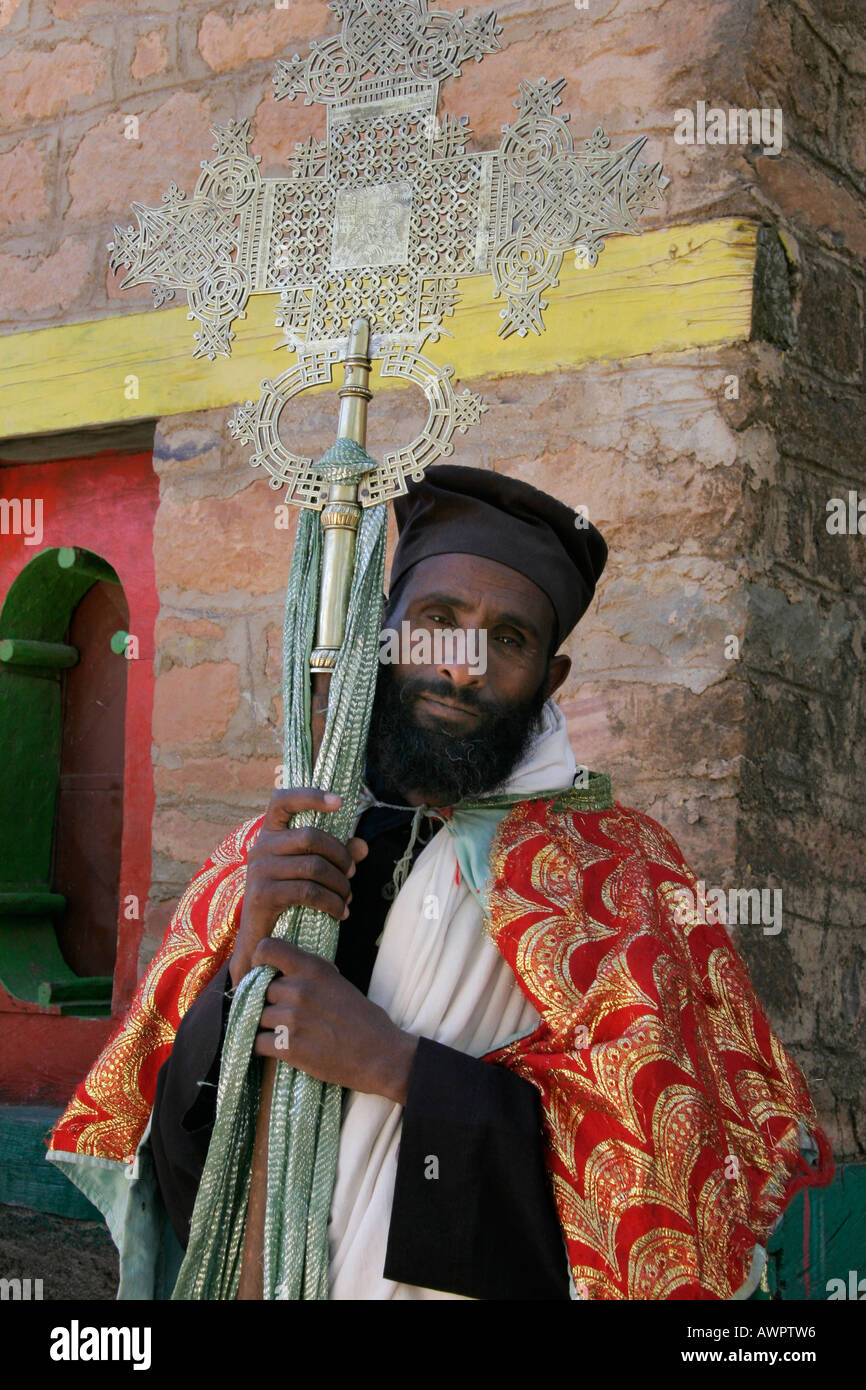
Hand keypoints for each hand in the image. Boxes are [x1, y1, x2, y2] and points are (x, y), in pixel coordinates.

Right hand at [229, 787, 368, 988]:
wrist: (260, 943)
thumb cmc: (289, 902)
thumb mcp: (313, 874)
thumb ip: (337, 856)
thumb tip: (362, 845)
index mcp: (270, 834)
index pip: (282, 800)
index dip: (310, 795)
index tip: (340, 801)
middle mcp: (260, 847)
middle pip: (311, 837)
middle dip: (340, 857)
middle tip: (352, 876)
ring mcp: (258, 870)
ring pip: (314, 866)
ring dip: (340, 884)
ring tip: (348, 899)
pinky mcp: (262, 894)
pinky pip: (308, 891)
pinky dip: (331, 902)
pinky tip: (340, 912)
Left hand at [252, 939, 418, 1103]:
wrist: (382, 1055)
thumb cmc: (365, 1020)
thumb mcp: (339, 984)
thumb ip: (311, 977)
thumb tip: (285, 974)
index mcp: (314, 969)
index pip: (268, 948)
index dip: (259, 961)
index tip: (263, 973)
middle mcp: (299, 989)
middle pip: (260, 989)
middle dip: (269, 1001)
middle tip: (284, 1014)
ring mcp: (292, 1018)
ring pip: (257, 1017)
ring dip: (266, 1026)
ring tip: (286, 1034)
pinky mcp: (288, 1047)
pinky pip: (257, 1042)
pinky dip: (263, 1048)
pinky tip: (278, 1049)